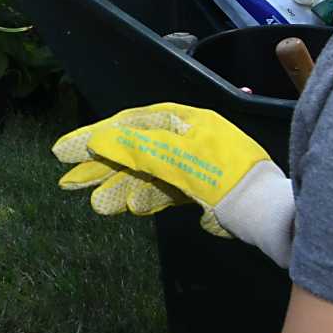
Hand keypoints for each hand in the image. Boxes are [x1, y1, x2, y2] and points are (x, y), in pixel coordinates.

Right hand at [51, 104, 295, 267]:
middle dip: (102, 167)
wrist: (268, 211)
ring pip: (147, 173)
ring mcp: (195, 164)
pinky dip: (146, 197)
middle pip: (134, 150)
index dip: (95, 137)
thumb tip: (98, 140)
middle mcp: (188, 138)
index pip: (129, 125)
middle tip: (68, 183)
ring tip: (97, 205)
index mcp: (184, 121)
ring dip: (121, 187)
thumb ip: (137, 149)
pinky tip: (132, 208)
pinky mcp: (202, 189)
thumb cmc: (224, 176)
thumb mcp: (178, 158)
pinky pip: (165, 189)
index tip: (64, 152)